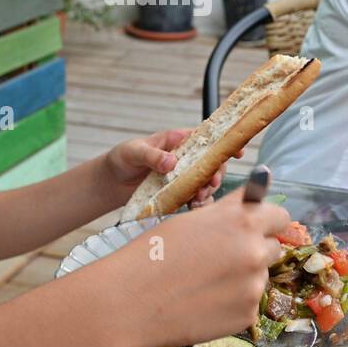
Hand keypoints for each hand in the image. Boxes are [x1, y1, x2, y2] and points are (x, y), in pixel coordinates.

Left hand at [104, 128, 240, 208]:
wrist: (110, 183)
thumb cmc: (122, 159)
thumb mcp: (133, 152)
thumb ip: (152, 156)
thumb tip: (172, 162)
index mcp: (178, 141)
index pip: (206, 138)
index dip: (224, 144)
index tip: (237, 152)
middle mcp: (185, 158)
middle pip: (212, 163)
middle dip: (216, 174)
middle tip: (209, 185)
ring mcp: (183, 177)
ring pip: (207, 182)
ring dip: (207, 191)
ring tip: (197, 200)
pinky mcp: (179, 193)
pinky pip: (196, 198)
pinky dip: (199, 204)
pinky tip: (193, 208)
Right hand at [114, 184, 290, 346]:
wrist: (131, 300)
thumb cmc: (154, 254)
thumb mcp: (193, 220)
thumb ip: (229, 212)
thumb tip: (255, 201)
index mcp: (241, 220)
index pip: (279, 216)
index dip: (268, 221)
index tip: (261, 226)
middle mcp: (254, 250)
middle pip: (273, 247)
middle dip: (255, 249)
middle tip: (224, 257)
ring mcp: (253, 285)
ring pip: (259, 276)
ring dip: (242, 277)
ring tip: (206, 281)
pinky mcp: (246, 314)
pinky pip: (248, 302)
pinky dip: (232, 302)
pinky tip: (205, 300)